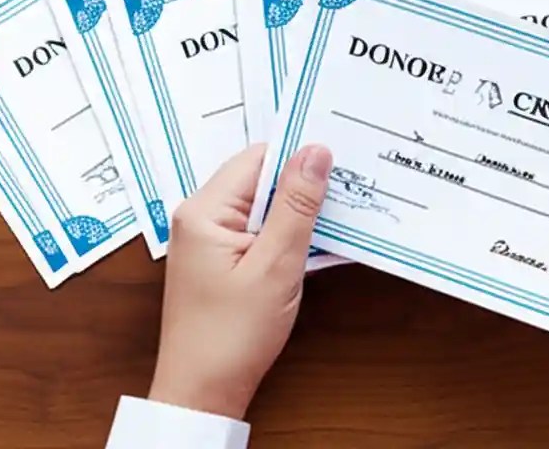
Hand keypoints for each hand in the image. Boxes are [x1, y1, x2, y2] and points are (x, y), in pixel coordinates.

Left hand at [147, 143, 331, 419]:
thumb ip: (297, 206)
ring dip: (297, 215)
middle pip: (260, 181)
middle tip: (348, 190)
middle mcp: (200, 218)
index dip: (299, 156)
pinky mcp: (220, 262)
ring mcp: (209, 241)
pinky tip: (313, 248)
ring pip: (263, 208)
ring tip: (337, 220)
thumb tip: (315, 152)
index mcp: (204, 211)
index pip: (258, 159)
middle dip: (303, 186)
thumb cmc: (230, 337)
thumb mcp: (275, 265)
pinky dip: (286, 236)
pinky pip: (258, 232)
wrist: (202, 394)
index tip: (340, 159)